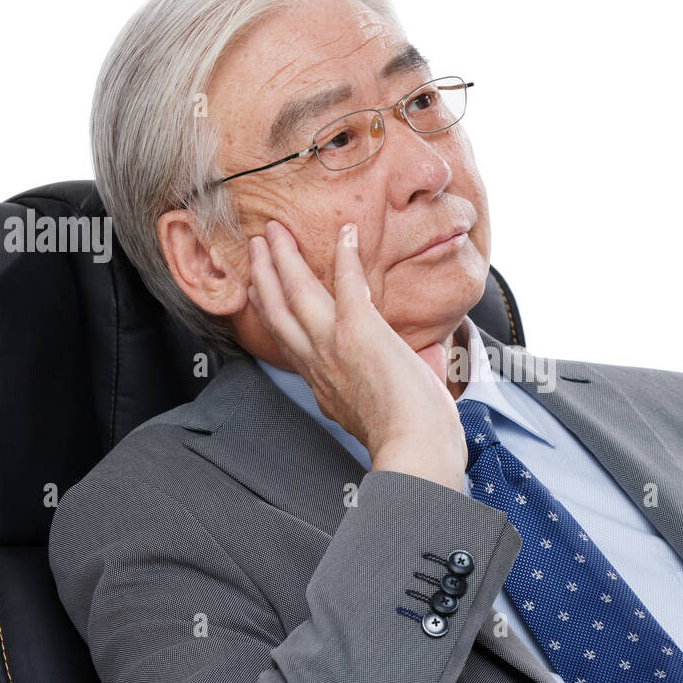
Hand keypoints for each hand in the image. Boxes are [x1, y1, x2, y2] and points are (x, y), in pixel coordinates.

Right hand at [245, 220, 466, 489]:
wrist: (414, 450)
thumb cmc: (411, 439)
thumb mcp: (384, 414)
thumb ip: (394, 386)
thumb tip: (427, 367)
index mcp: (323, 386)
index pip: (288, 343)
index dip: (271, 313)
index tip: (262, 292)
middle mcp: (319, 364)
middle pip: (278, 312)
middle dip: (263, 276)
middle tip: (255, 248)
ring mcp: (334, 345)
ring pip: (297, 294)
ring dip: (284, 259)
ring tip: (274, 233)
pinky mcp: (359, 331)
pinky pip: (346, 284)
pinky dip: (346, 257)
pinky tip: (347, 233)